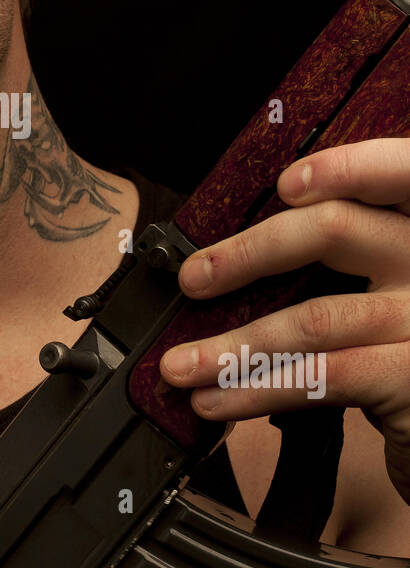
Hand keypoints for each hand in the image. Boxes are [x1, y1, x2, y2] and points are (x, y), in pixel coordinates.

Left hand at [159, 138, 409, 506]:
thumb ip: (344, 258)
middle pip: (334, 229)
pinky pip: (323, 375)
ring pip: (313, 317)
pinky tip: (216, 399)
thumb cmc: (398, 354)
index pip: (399, 172)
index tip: (284, 184)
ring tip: (180, 366)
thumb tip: (229, 257)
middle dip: (247, 255)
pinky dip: (256, 389)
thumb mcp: (387, 289)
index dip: (344, 168)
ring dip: (232, 345)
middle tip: (191, 280)